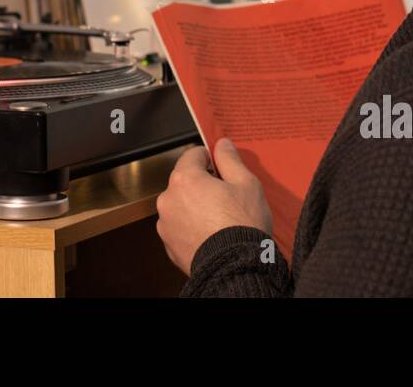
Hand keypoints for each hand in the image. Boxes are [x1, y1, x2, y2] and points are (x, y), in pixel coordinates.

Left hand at [155, 138, 272, 274]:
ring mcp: (165, 224)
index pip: (193, 155)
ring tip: (219, 220)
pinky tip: (210, 234)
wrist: (236, 268)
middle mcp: (168, 199)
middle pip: (185, 181)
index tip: (223, 169)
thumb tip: (222, 144)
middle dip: (203, 185)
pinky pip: (180, 227)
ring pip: (181, 205)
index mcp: (184, 179)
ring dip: (195, 207)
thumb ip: (230, 160)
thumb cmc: (242, 224)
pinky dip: (191, 227)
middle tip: (226, 197)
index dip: (210, 158)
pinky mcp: (169, 245)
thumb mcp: (246, 184)